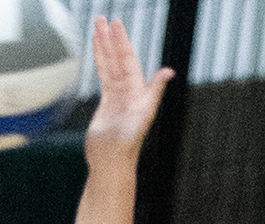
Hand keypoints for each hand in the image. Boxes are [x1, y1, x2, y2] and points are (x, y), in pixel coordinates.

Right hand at [84, 16, 173, 167]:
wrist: (111, 162)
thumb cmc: (128, 144)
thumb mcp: (143, 114)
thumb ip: (154, 91)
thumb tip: (169, 71)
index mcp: (138, 92)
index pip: (128, 61)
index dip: (122, 43)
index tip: (115, 25)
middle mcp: (129, 92)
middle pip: (118, 59)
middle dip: (110, 39)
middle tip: (102, 19)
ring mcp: (118, 97)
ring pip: (109, 66)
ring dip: (103, 48)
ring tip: (96, 29)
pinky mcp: (107, 104)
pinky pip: (103, 78)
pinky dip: (100, 64)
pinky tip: (98, 53)